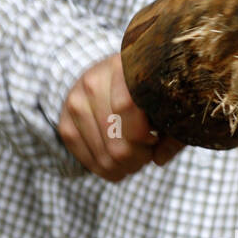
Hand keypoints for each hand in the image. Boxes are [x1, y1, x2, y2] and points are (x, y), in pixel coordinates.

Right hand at [58, 52, 183, 180]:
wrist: (111, 78)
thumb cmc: (148, 94)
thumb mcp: (166, 104)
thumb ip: (173, 130)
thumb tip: (159, 159)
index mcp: (122, 68)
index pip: (125, 108)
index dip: (143, 135)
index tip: (153, 139)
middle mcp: (93, 81)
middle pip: (114, 138)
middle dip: (136, 158)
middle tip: (145, 155)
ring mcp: (75, 100)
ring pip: (101, 154)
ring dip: (122, 166)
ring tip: (133, 158)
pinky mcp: (65, 119)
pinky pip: (84, 158)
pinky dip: (104, 169)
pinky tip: (116, 164)